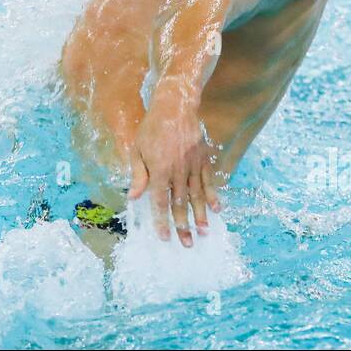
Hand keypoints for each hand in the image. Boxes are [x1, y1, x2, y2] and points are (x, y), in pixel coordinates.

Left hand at [128, 113, 222, 245]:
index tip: (164, 237)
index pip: (160, 201)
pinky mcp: (204, 158)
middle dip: (184, 225)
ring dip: (201, 215)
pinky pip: (209, 180)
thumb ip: (138, 175)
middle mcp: (178, 170)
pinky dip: (213, 195)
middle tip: (187, 243)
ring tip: (204, 232)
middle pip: (180, 203)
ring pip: (197, 195)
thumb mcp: (137, 149)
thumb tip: (133, 197)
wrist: (175, 106)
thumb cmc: (151, 128)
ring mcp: (193, 165)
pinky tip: (218, 208)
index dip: (161, 220)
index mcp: (159, 170)